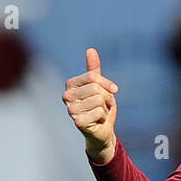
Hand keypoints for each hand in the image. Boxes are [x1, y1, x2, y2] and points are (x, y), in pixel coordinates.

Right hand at [62, 47, 119, 164]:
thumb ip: (94, 69)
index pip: (93, 76)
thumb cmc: (100, 107)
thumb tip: (90, 49)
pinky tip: (98, 121)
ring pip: (99, 100)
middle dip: (107, 97)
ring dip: (106, 108)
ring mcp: (71, 110)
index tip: (113, 91)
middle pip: (96, 88)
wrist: (102, 131)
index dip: (107, 84)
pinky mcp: (77, 122)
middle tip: (104, 106)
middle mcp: (67, 96)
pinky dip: (104, 117)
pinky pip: (99, 112)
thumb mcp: (100, 86)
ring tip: (101, 113)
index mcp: (71, 84)